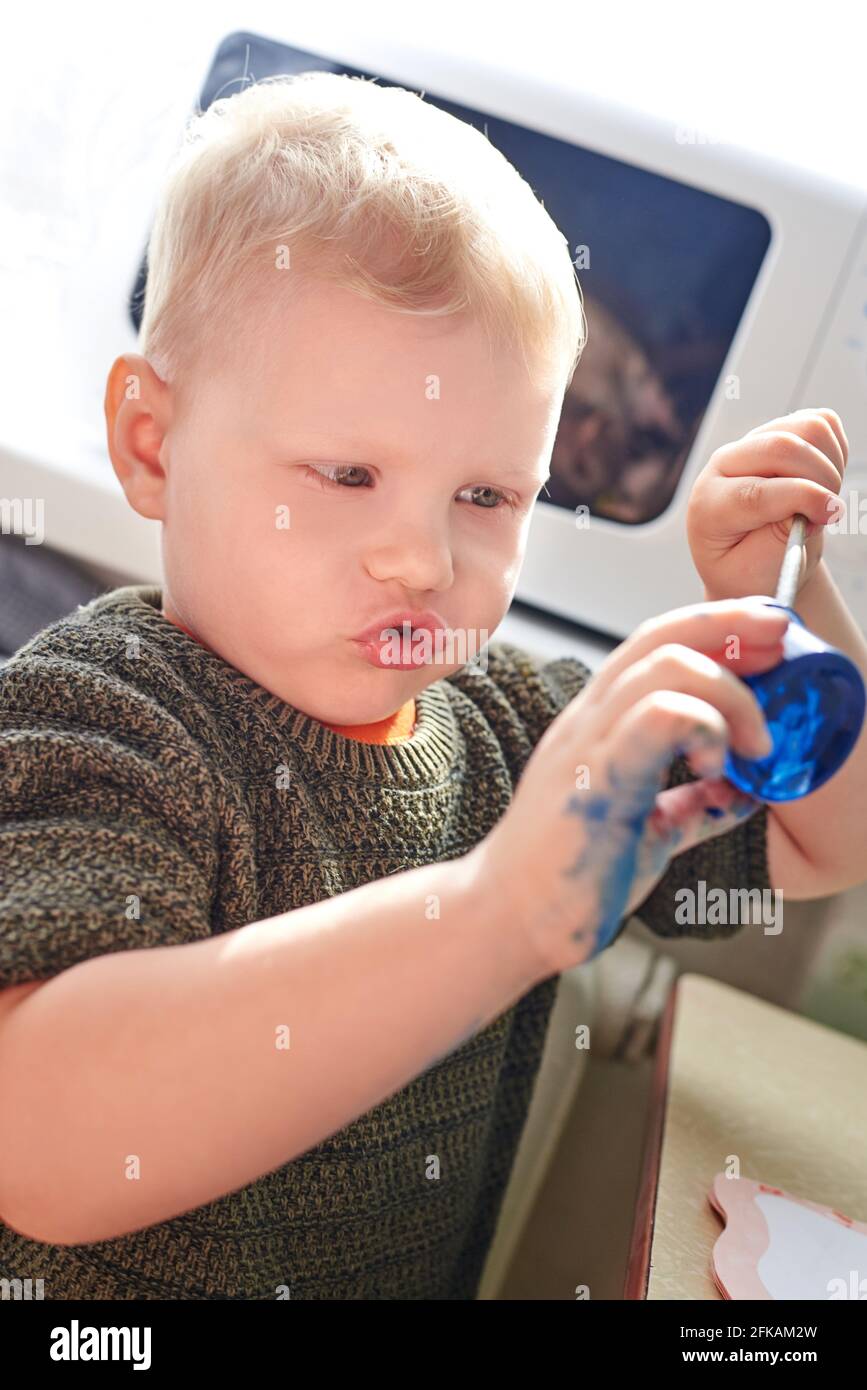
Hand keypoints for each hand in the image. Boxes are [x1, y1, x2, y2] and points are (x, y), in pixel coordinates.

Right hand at [472, 598, 790, 975]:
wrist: (510, 918)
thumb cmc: (571, 874)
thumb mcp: (649, 832)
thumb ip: (693, 807)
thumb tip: (742, 796)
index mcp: (602, 721)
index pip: (658, 642)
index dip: (719, 625)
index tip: (771, 632)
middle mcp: (591, 717)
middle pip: (664, 634)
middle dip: (734, 626)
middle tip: (783, 647)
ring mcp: (588, 743)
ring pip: (666, 666)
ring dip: (730, 693)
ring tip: (754, 743)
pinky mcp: (597, 779)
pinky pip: (658, 718)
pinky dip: (705, 726)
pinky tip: (717, 763)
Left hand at [686, 408, 847, 600]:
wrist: (752, 559)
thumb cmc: (750, 569)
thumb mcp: (757, 569)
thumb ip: (779, 538)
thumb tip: (811, 502)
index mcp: (709, 504)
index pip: (755, 492)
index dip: (802, 498)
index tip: (830, 514)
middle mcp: (725, 465)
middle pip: (781, 446)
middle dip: (821, 478)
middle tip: (828, 513)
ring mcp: (751, 443)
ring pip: (807, 427)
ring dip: (830, 463)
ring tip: (823, 498)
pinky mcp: (778, 431)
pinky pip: (821, 423)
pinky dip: (835, 450)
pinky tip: (823, 481)